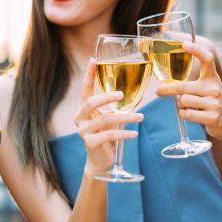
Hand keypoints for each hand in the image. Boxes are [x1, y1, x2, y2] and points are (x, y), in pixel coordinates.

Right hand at [75, 58, 142, 176]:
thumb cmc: (107, 135)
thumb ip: (117, 107)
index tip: (93, 59)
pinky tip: (135, 133)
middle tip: (121, 94)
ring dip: (126, 117)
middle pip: (91, 102)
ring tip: (141, 117)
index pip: (85, 89)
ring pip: (106, 119)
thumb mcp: (110, 118)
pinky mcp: (90, 143)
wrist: (101, 162)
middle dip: (106, 97)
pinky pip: (110, 135)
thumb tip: (138, 92)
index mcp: (83, 109)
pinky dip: (124, 133)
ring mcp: (83, 131)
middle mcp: (80, 118)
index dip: (89, 75)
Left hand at [154, 41, 221, 145]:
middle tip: (158, 92)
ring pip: (183, 101)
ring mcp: (214, 103)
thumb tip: (167, 84)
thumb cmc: (215, 104)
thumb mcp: (210, 89)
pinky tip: (192, 115)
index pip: (207, 59)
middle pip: (182, 86)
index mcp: (212, 78)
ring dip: (180, 105)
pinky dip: (184, 115)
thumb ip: (194, 84)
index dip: (197, 50)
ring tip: (188, 107)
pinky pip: (186, 114)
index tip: (185, 44)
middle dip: (166, 90)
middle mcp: (214, 88)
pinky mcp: (212, 117)